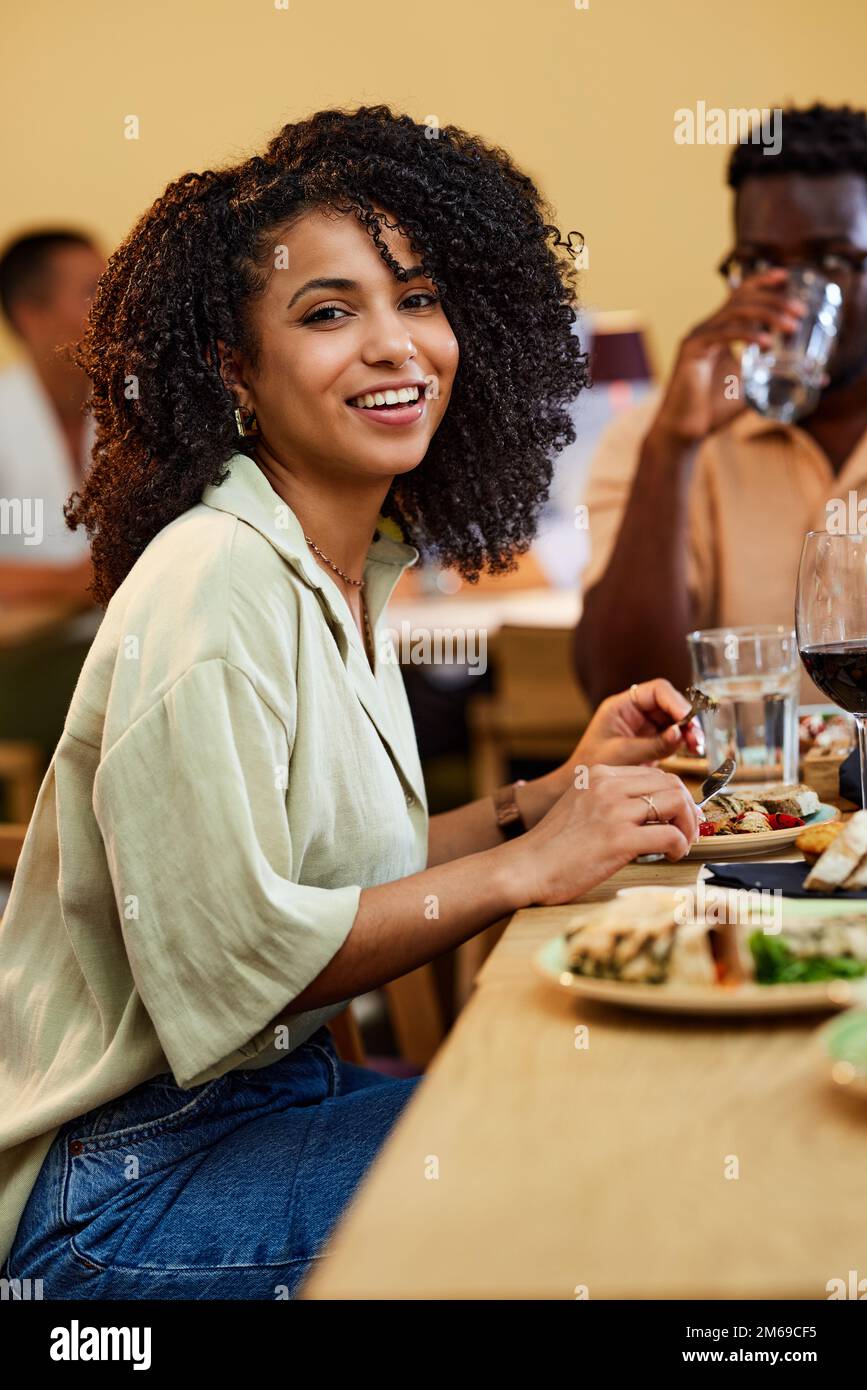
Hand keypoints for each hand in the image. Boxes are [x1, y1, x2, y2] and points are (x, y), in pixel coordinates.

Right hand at [510, 764, 699, 907]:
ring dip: (687, 826)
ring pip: (676, 803)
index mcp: (599, 774)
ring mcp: (614, 811)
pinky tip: (671, 856)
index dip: (676, 796)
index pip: (655, 774)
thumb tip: (647, 811)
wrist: (526, 867)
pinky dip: (680, 846)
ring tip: (682, 844)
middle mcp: (608, 786)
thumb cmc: (552, 846)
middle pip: (671, 784)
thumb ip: (609, 800)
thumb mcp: (580, 806)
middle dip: (688, 809)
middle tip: (688, 830)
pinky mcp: (619, 839)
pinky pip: (670, 835)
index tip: (679, 815)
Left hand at [567, 677, 703, 771]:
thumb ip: (653, 744)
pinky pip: (674, 735)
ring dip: (689, 730)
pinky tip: (692, 749)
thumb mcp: (622, 754)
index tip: (687, 718)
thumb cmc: (592, 765)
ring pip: (675, 719)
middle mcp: (635, 711)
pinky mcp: (652, 740)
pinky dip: (684, 741)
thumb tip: (681, 734)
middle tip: (696, 736)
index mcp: (622, 705)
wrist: (579, 784)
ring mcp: (645, 725)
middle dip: (686, 717)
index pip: (656, 691)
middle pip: (670, 703)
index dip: (675, 701)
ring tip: (696, 746)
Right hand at [652, 268, 805, 442]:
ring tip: (790, 326)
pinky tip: (766, 343)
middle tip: (799, 312)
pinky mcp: (692, 348)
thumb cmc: (714, 410)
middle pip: (743, 298)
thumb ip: (780, 377)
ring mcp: (699, 336)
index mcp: (720, 331)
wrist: (685, 430)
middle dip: (774, 301)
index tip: (786, 277)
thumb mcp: (754, 387)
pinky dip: (747, 334)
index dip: (762, 281)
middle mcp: (708, 328)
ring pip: (735, 310)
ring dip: (767, 314)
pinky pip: (723, 332)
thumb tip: (820, 378)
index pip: (741, 296)